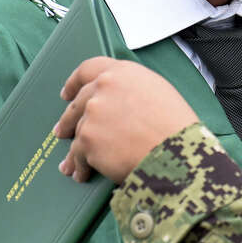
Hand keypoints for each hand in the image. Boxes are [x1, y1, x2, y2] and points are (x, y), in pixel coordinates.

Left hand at [54, 57, 197, 183]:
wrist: (177, 153)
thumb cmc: (176, 127)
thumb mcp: (159, 92)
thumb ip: (131, 88)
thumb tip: (119, 100)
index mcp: (122, 72)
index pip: (88, 69)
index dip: (74, 82)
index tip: (67, 93)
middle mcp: (103, 88)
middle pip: (78, 103)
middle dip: (69, 119)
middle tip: (65, 130)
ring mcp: (93, 114)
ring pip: (78, 131)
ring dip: (76, 148)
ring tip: (75, 163)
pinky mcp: (87, 140)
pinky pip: (77, 154)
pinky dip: (79, 165)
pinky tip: (81, 173)